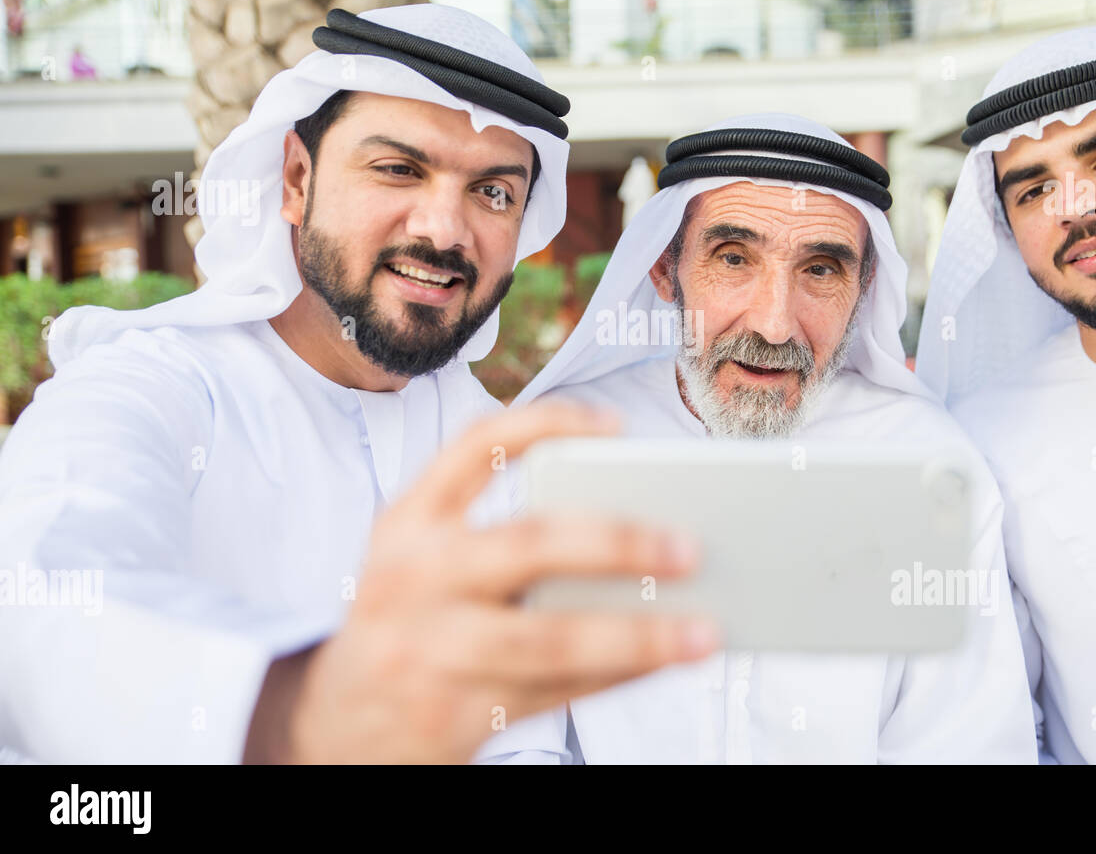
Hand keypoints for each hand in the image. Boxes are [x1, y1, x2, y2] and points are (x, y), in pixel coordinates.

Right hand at [246, 401, 715, 762]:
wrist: (334, 727)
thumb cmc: (410, 624)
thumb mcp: (425, 563)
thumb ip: (500, 537)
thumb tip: (630, 523)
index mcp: (407, 522)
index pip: (477, 446)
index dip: (548, 425)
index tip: (616, 425)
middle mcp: (414, 577)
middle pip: (529, 544)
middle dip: (618, 543)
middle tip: (690, 547)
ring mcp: (429, 650)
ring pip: (550, 639)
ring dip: (638, 636)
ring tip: (703, 631)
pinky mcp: (453, 715)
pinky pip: (554, 694)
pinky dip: (616, 677)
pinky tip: (661, 662)